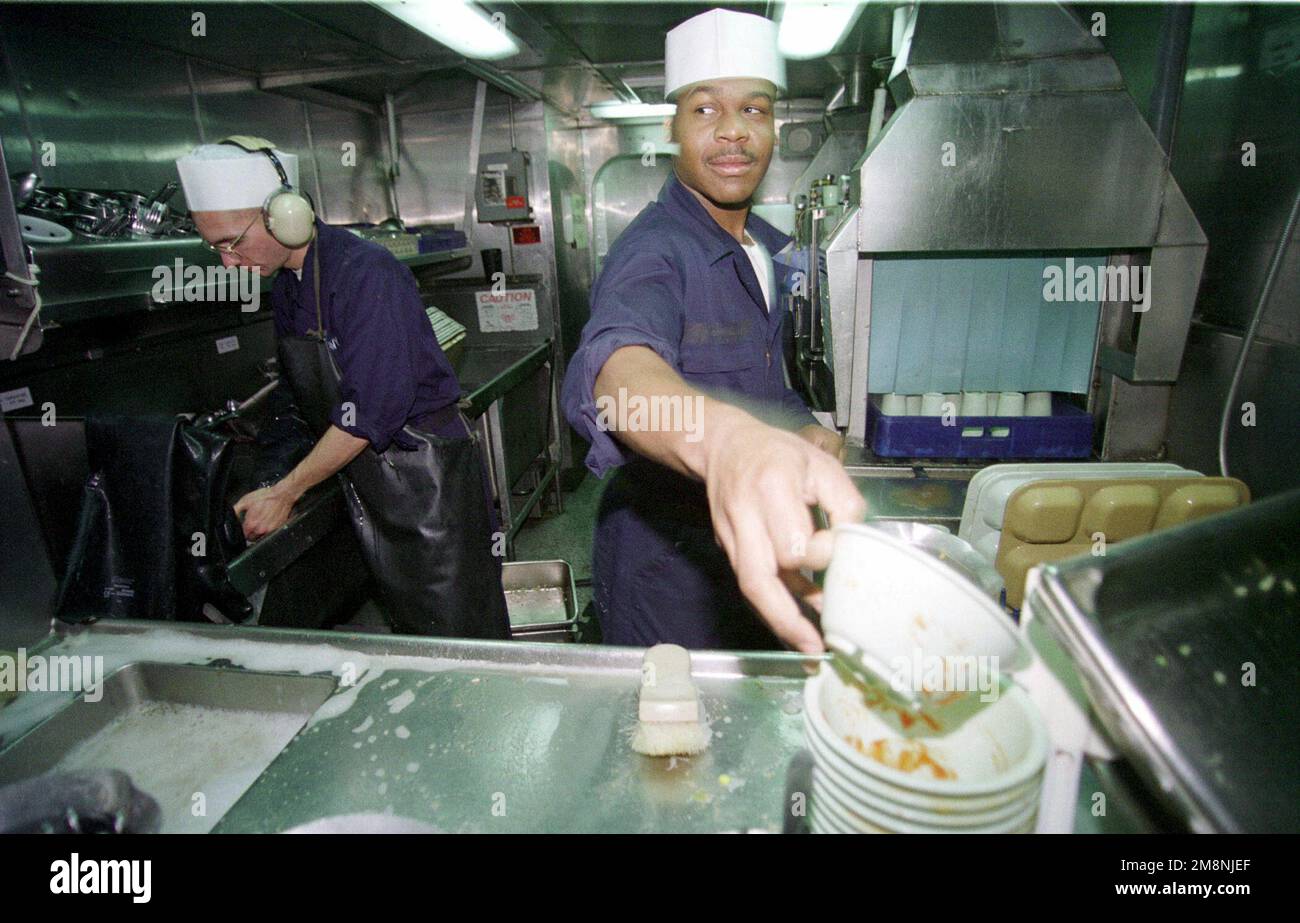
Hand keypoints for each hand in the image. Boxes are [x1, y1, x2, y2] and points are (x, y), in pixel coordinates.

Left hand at [233, 483, 299, 540]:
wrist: (282, 495)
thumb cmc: (266, 497)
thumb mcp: (245, 500)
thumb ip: (235, 510)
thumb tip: (230, 516)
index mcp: (251, 524)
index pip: (243, 535)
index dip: (242, 530)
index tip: (245, 525)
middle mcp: (260, 529)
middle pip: (251, 538)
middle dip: (250, 533)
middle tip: (252, 523)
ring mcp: (270, 530)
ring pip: (261, 537)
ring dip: (259, 533)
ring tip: (261, 522)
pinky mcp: (278, 529)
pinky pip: (270, 534)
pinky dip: (268, 530)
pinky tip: (268, 521)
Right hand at [704, 406, 866, 652]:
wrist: (723, 447)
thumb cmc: (778, 455)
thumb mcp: (822, 464)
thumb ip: (845, 504)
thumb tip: (854, 548)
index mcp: (772, 487)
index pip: (793, 542)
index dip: (819, 555)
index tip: (836, 548)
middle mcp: (745, 517)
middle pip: (758, 578)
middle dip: (787, 617)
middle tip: (816, 645)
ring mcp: (731, 537)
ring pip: (750, 588)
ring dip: (779, 623)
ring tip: (808, 648)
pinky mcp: (727, 549)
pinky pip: (750, 584)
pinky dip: (773, 608)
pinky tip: (796, 626)